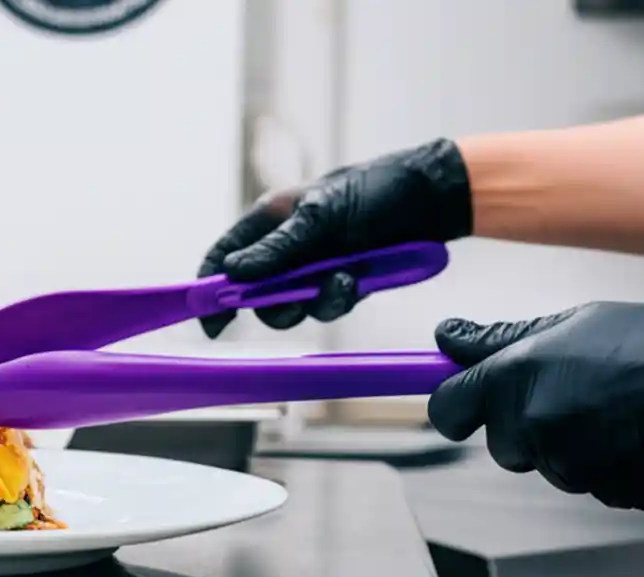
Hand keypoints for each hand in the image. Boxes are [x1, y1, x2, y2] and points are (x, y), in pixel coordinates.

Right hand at [198, 138, 471, 337]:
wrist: (434, 200)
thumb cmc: (375, 190)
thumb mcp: (321, 216)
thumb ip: (277, 249)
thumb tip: (233, 273)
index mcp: (270, 219)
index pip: (225, 255)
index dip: (211, 286)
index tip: (209, 318)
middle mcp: (285, 246)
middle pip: (254, 293)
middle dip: (272, 303)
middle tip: (290, 301)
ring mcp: (313, 267)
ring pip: (291, 306)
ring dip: (313, 302)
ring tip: (343, 282)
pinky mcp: (340, 283)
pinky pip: (324, 307)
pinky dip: (338, 300)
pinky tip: (356, 282)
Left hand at [428, 302, 643, 509]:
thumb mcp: (569, 325)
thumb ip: (499, 340)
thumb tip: (445, 336)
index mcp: (514, 379)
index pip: (447, 410)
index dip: (456, 407)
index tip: (466, 403)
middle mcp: (534, 426)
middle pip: (502, 445)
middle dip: (527, 427)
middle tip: (573, 393)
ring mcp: (572, 465)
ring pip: (551, 466)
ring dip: (573, 447)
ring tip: (618, 409)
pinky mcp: (610, 493)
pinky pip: (595, 485)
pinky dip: (611, 467)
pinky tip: (640, 435)